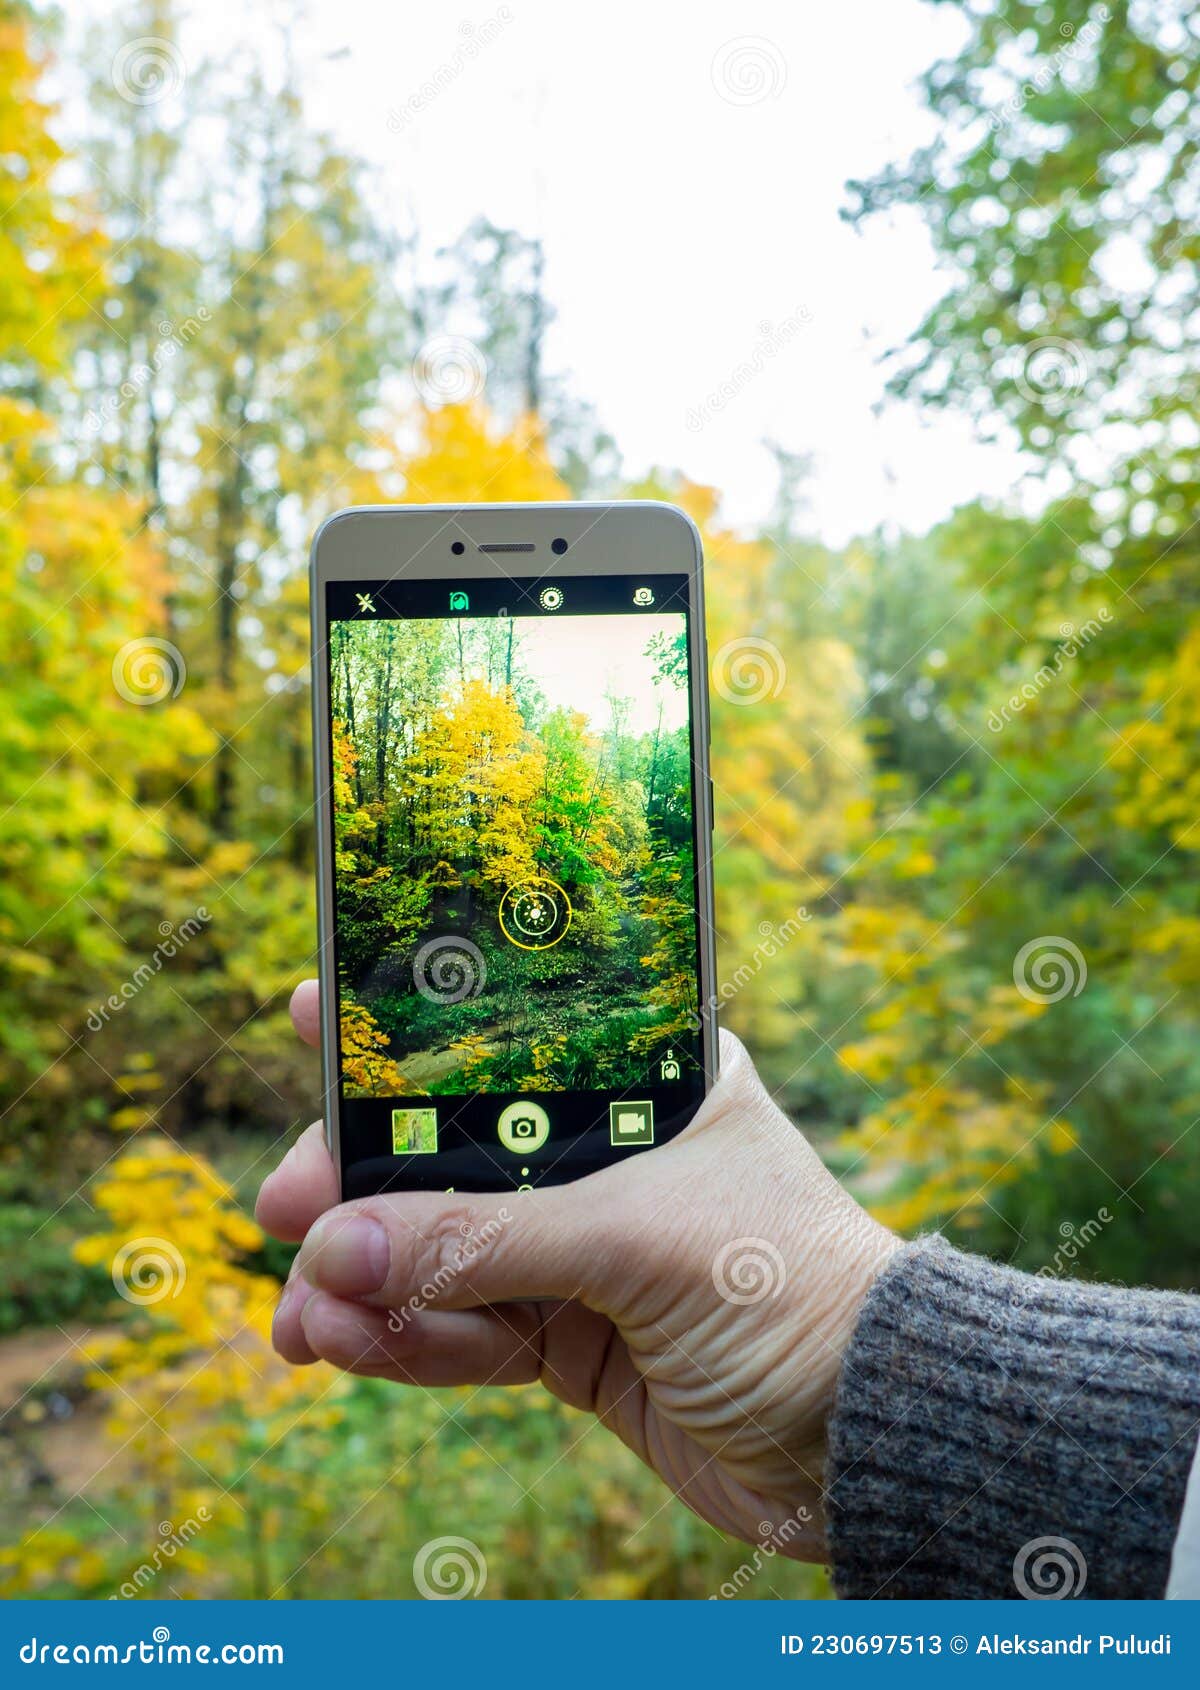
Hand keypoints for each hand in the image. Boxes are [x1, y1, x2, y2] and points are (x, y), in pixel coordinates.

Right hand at [259, 982, 897, 1559]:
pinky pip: (464, 1329)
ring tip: (305, 1317)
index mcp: (646, 1084)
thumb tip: (338, 1245)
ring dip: (368, 1280)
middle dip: (361, 1183)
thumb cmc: (792, 1289)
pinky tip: (346, 1343)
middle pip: (452, 1152)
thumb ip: (484, 1242)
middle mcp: (608, 1158)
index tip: (312, 1018)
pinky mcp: (571, 1338)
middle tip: (281, 1206)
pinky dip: (405, 1340)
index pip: (509, 1043)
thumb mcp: (637, 1241)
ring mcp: (584, 1251)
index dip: (409, 1035)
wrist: (866, 1436)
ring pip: (444, 1251)